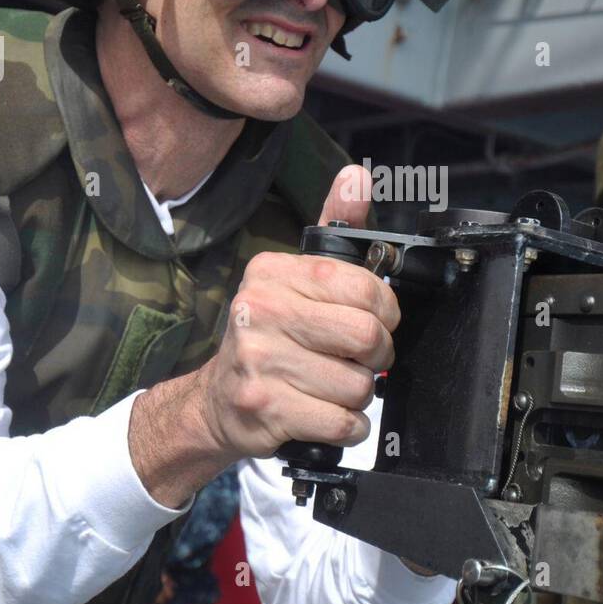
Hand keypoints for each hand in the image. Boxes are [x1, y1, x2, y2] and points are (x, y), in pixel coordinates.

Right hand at [194, 163, 397, 458]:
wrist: (217, 400)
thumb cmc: (269, 335)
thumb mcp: (296, 277)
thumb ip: (335, 228)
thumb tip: (356, 177)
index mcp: (273, 273)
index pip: (365, 288)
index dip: (386, 312)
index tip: (376, 320)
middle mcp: (260, 311)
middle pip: (366, 337)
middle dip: (377, 355)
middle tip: (361, 358)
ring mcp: (259, 362)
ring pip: (358, 385)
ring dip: (359, 394)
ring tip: (333, 385)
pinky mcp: (265, 409)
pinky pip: (342, 423)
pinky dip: (348, 426)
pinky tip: (327, 413)